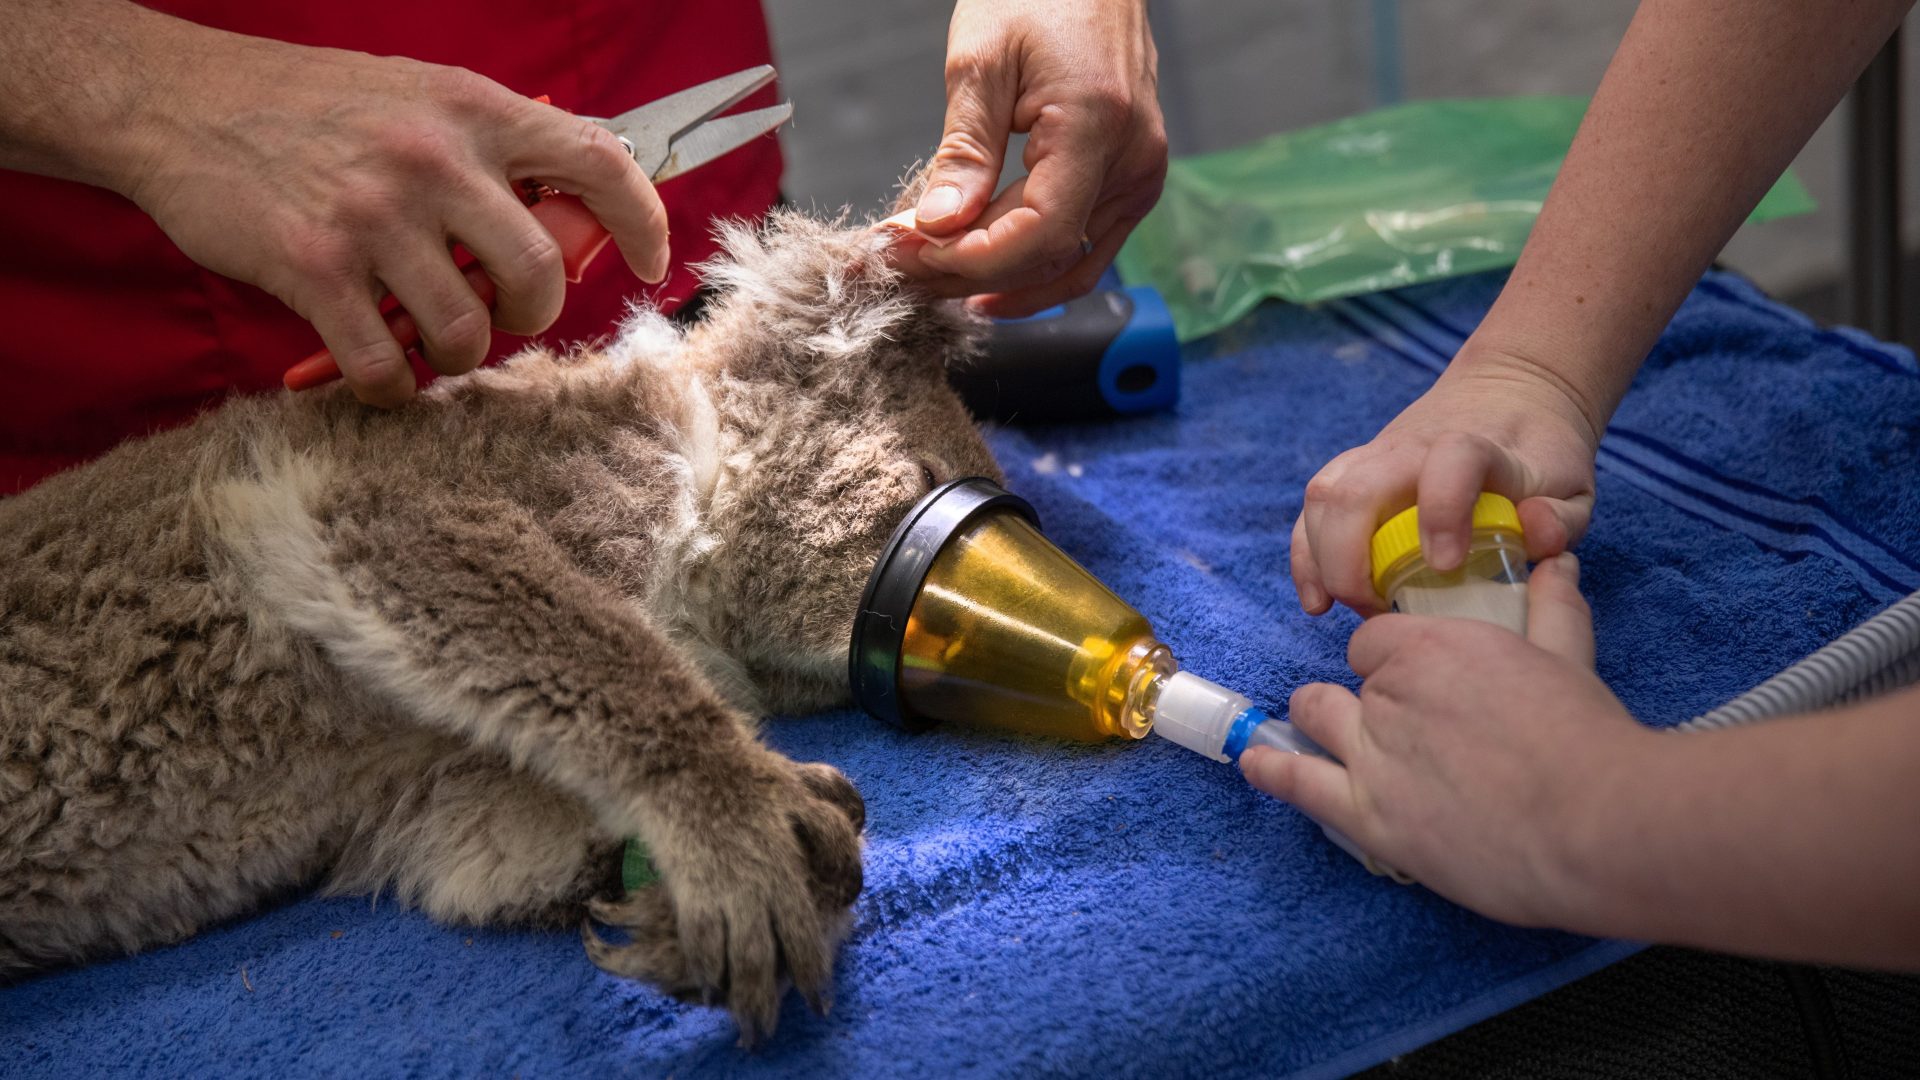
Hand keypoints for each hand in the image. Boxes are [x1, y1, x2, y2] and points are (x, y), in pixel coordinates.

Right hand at [117, 32, 669, 406]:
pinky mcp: (313, 268)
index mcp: (473, 110)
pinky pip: (385, 365)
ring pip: (467, 332)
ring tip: (433, 342)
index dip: (642, 222)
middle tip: (504, 316)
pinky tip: (380, 370)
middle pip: (540, 274)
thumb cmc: (313, 107)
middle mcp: (433, 160)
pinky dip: (392, 387)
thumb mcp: (420, 95)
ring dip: (460, 358)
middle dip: (533, 316)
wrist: (179, 103)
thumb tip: (578, 200)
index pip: (597, 163)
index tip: (649, 265)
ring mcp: (373, 216)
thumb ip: (494, 145)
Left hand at [889, 0, 1167, 316]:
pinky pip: (1082, 248)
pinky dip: (1030, 269)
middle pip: (1048, 256)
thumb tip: (938, 226)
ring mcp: (1140, 177)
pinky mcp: (1130, 183)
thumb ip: (964, 151)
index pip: (1040, 233)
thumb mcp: (981, 62)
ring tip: (929, 276)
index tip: (912, 253)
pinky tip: (982, 281)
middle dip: (966, 271)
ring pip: (1067, 265)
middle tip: (897, 266)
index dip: (974, 259)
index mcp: (1099, 126)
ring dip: (996, 280)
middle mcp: (1133, 162)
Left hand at [1243, 556, 1656, 927]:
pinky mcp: (1369, 816)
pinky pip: (1299, 781)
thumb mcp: (1569, 659)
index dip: (1394, 660)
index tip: (1417, 681)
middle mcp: (1389, 694)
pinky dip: (1272, 769)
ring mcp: (1372, 756)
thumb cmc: (1588, 740)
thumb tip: (1555, 564)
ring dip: (1323, 722)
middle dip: (1369, 696)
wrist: (1596, 823)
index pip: (1378, 641)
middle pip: (1351, 682)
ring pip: (1318, 717)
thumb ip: (1553, 608)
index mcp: (1431, 647)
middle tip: (1407, 725)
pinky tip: (1256, 762)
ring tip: (1329, 733)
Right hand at [1291, 347, 1604, 615]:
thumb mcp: (1573, 485)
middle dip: (1349, 560)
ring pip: (1323, 497)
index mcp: (1473, 445)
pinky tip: (1318, 599)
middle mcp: (1411, 447)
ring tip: (1346, 606)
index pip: (1449, 463)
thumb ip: (1560, 517)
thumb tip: (1531, 533)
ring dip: (1320, 559)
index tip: (1444, 565)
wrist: (1511, 395)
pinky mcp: (1354, 471)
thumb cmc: (1540, 453)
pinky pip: (1312, 510)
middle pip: (1354, 489)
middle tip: (1379, 609)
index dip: (1442, 510)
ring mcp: (1375, 456)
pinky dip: (1305, 556)